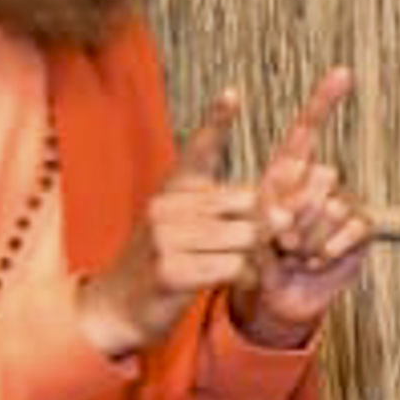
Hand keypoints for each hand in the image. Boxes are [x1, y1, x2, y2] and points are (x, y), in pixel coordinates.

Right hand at [80, 91, 262, 358]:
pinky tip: (235, 281)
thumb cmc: (164, 264)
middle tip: (271, 241)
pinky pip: (233, 266)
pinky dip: (245, 277)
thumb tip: (283, 211)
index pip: (199, 149)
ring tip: (242, 266)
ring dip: (254, 256)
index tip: (232, 93)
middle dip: (266, 225)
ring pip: (244, 236)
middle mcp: (167, 207)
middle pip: (246, 202)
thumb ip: (225, 211)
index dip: (217, 121)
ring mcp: (166, 238)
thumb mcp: (185, 227)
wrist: (116, 307)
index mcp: (173, 189)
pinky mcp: (171, 271)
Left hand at [233, 67, 368, 346]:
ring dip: (307, 237)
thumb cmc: (255, 257)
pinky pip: (351, 227)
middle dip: (295, 212)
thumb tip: (286, 207)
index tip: (342, 73)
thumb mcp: (248, 227)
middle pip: (319, 175)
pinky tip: (315, 261)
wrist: (274, 297)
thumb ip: (265, 209)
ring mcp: (342, 205)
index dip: (324, 101)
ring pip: (332, 207)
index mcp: (289, 173)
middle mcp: (320, 183)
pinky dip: (329, 249)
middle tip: (278, 238)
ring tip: (293, 253)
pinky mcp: (360, 230)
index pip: (308, 130)